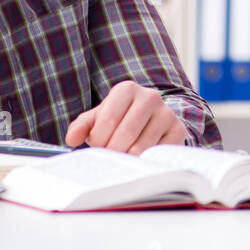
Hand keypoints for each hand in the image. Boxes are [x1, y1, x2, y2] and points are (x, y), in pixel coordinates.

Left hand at [64, 81, 187, 153]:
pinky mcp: (178, 130)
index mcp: (127, 89)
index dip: (98, 140)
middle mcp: (149, 96)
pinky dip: (145, 160)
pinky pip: (157, 153)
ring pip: (141, 147)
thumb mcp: (99, 118)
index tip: (99, 145)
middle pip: (124, 134)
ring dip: (127, 158)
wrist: (151, 121)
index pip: (107, 120)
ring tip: (124, 155)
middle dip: (112, 151)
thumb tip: (72, 138)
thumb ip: (82, 126)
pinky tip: (141, 156)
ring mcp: (166, 113)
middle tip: (110, 154)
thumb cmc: (121, 120)